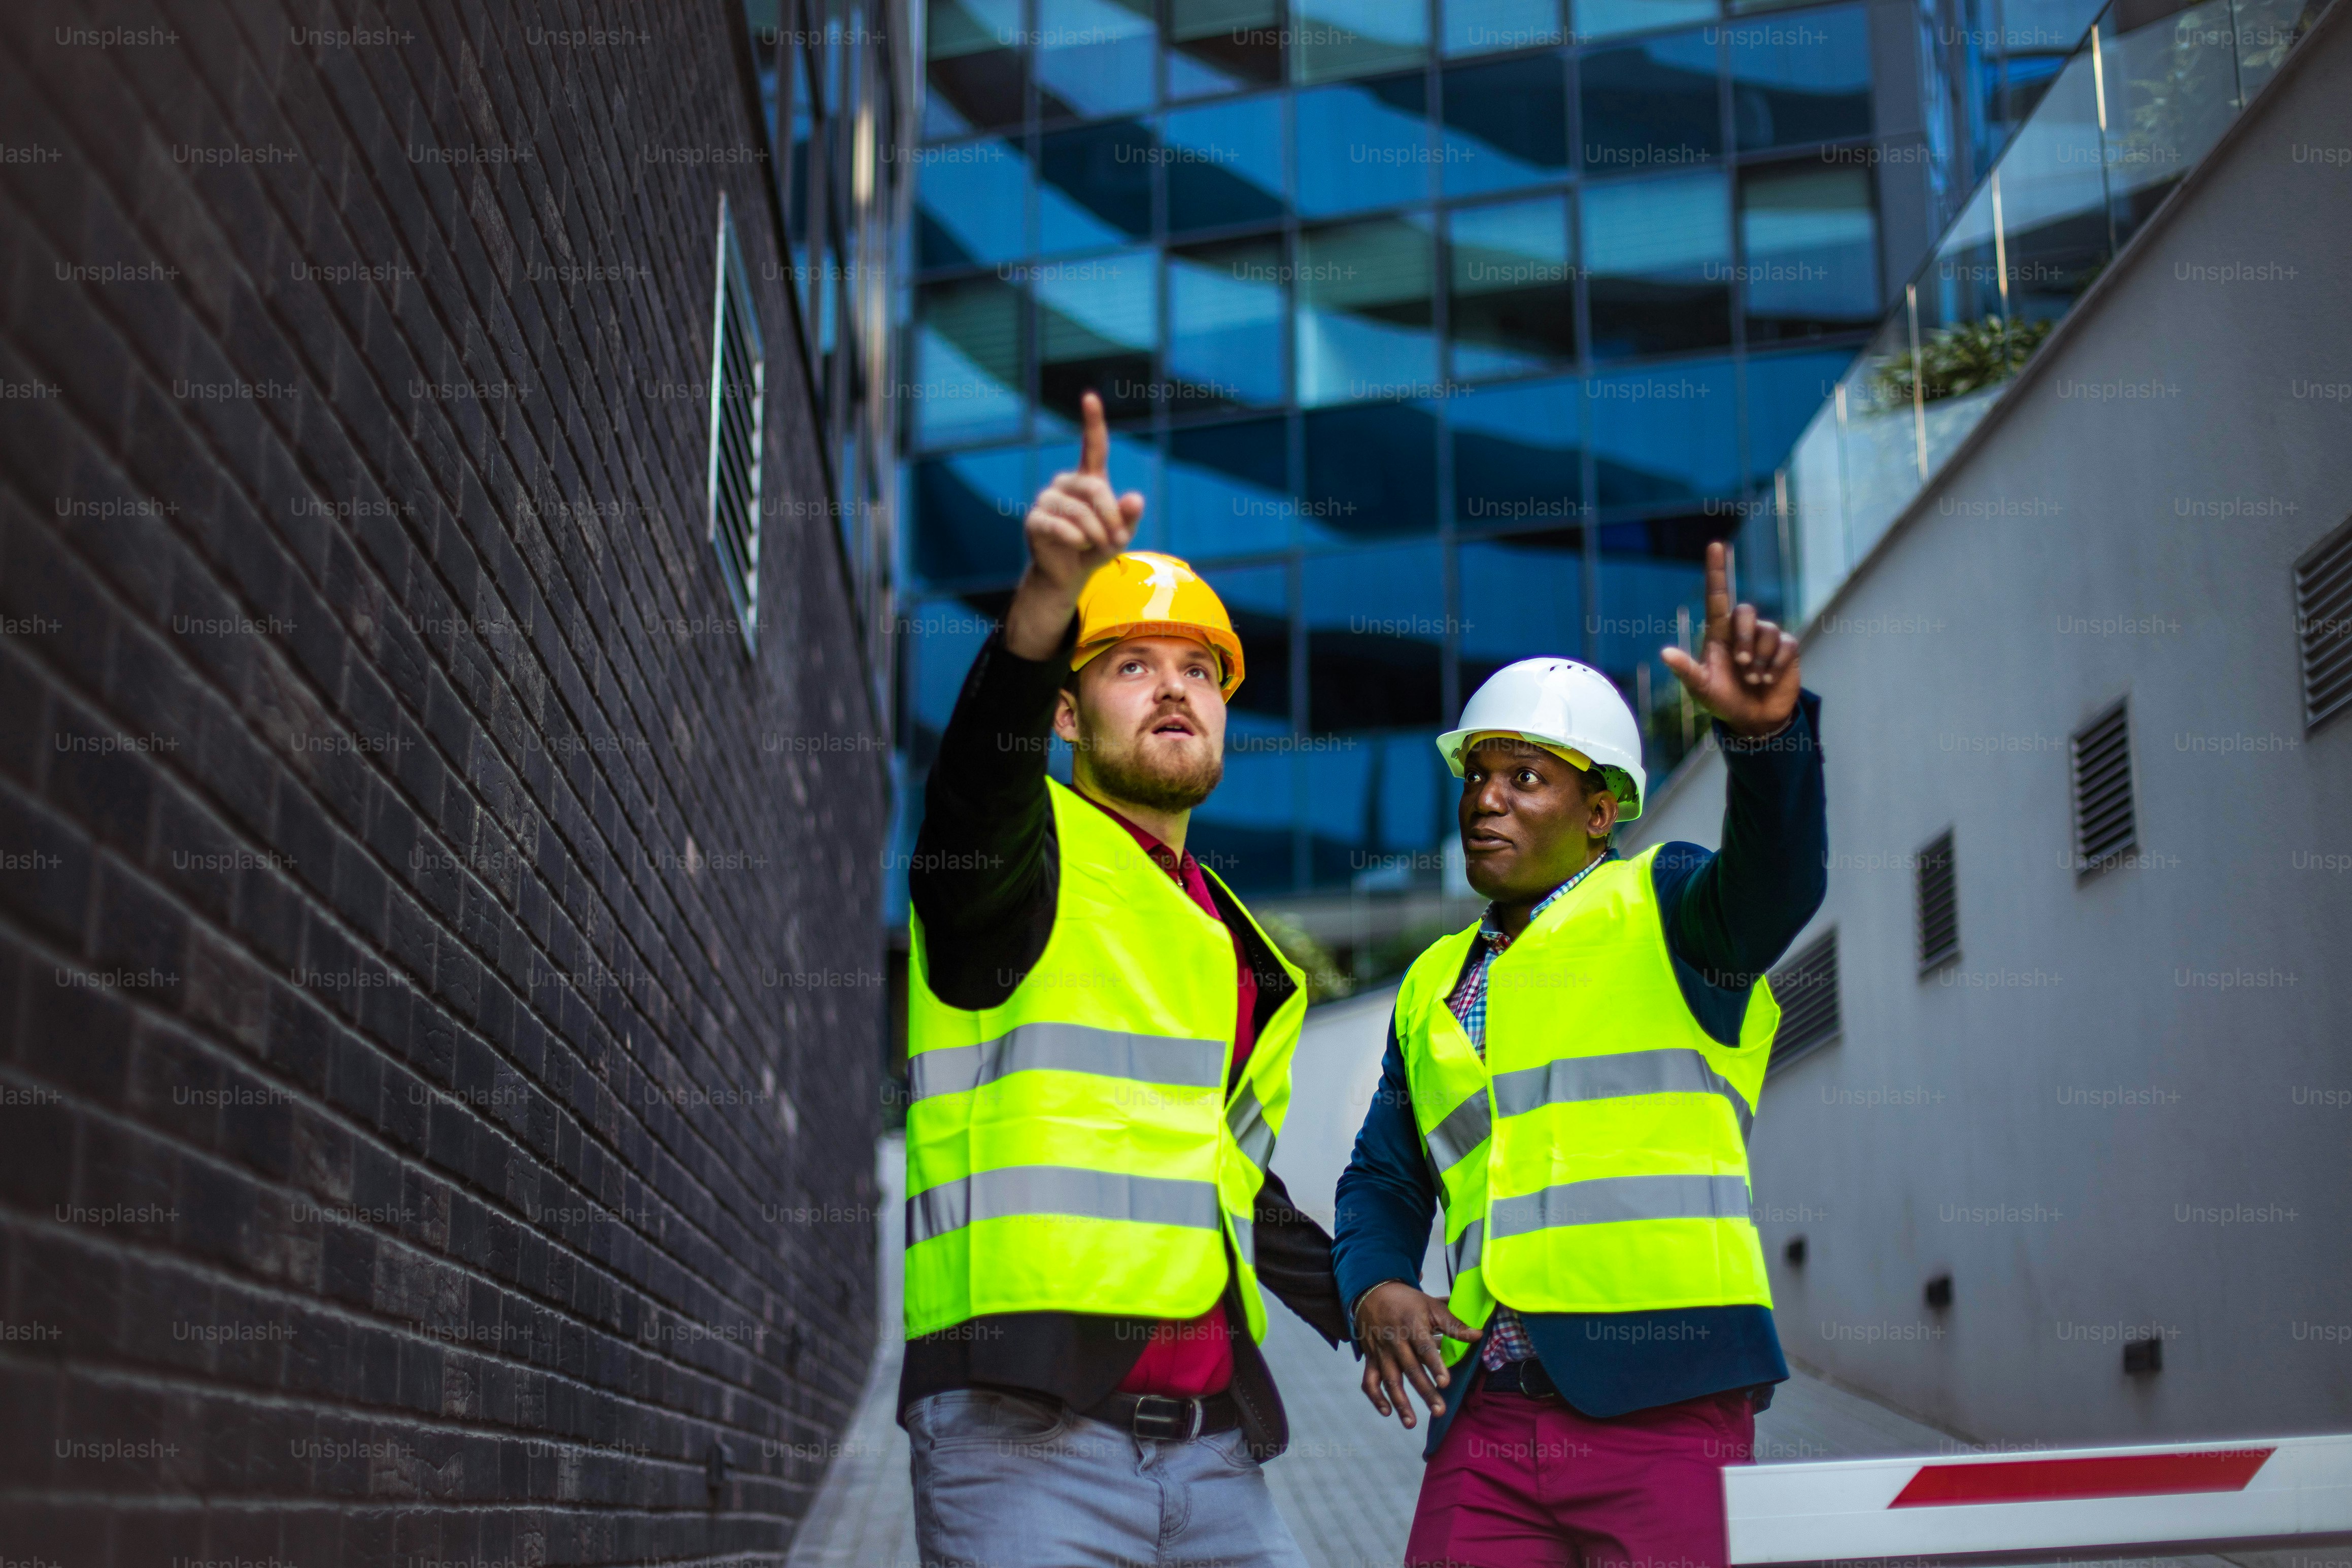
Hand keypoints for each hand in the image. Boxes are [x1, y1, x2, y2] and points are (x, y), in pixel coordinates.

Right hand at [1003, 391, 1144, 659]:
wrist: (1069, 574)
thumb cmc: (1097, 547)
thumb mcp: (1121, 533)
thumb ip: (1129, 516)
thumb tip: (1136, 498)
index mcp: (1088, 479)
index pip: (1092, 446)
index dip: (1092, 421)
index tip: (1090, 397)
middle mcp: (1065, 483)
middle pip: (1093, 488)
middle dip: (1110, 515)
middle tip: (1119, 539)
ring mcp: (1047, 500)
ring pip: (1078, 510)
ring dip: (1095, 532)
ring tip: (1098, 545)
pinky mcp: (1034, 520)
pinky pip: (1060, 525)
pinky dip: (1075, 538)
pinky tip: (1078, 545)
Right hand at [1356, 1282, 1479, 1429]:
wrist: (1372, 1293)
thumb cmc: (1407, 1302)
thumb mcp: (1431, 1306)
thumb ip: (1454, 1324)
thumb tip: (1478, 1335)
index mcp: (1412, 1327)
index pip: (1424, 1348)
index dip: (1435, 1365)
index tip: (1445, 1382)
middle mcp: (1396, 1342)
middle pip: (1410, 1369)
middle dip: (1424, 1392)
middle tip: (1439, 1410)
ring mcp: (1382, 1352)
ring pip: (1390, 1380)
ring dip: (1400, 1402)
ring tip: (1411, 1423)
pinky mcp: (1371, 1359)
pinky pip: (1369, 1381)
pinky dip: (1375, 1397)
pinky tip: (1387, 1412)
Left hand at [1659, 541, 1799, 737]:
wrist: (1753, 720)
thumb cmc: (1723, 702)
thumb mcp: (1701, 689)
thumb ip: (1686, 671)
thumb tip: (1664, 653)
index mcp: (1718, 634)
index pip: (1717, 597)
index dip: (1717, 571)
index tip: (1716, 545)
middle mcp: (1742, 631)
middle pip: (1746, 612)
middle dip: (1745, 638)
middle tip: (1742, 665)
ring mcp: (1766, 638)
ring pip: (1767, 630)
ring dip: (1760, 659)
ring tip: (1754, 679)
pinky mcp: (1786, 649)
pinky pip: (1785, 644)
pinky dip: (1776, 664)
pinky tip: (1769, 679)